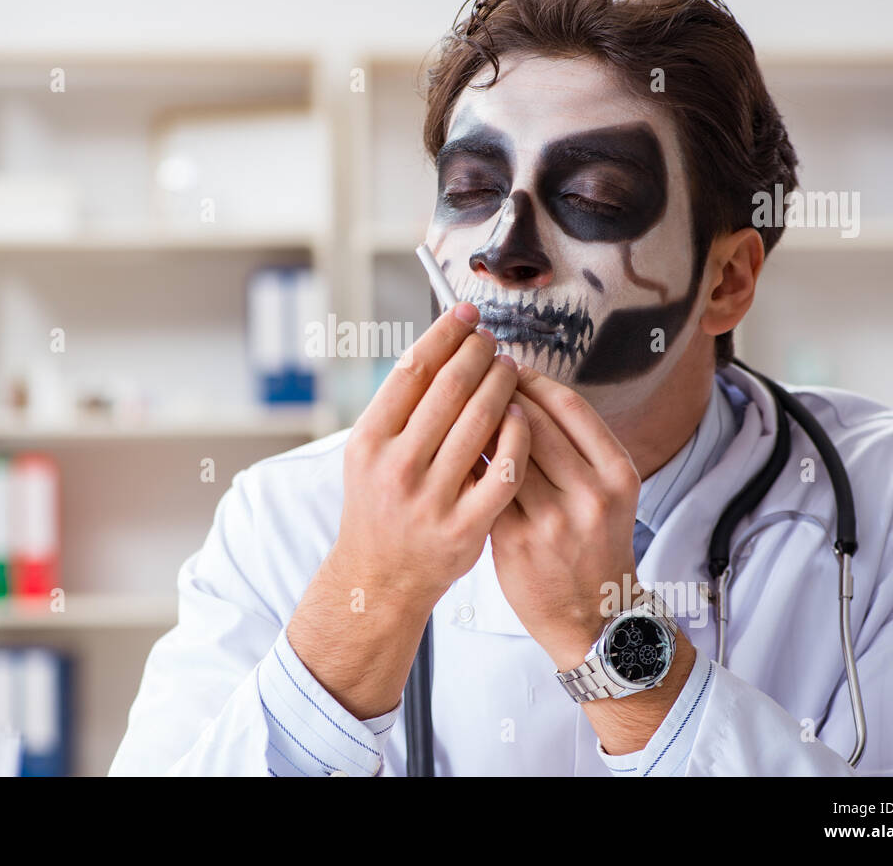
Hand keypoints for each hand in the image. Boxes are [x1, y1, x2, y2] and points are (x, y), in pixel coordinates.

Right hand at [286, 301, 529, 718]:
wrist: (380, 577)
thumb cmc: (379, 504)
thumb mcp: (369, 453)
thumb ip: (399, 407)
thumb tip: (439, 345)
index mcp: (369, 441)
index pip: (412, 369)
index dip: (444, 334)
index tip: (466, 314)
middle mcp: (397, 467)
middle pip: (450, 387)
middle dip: (479, 353)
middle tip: (493, 338)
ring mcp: (432, 499)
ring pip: (481, 420)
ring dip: (502, 383)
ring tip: (509, 367)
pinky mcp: (466, 526)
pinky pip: (506, 467)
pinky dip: (518, 433)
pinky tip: (523, 414)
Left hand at [488, 362, 640, 670]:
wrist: (592, 617)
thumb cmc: (593, 546)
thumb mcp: (609, 492)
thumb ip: (577, 447)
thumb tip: (525, 390)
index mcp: (617, 473)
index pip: (569, 406)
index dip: (534, 379)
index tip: (510, 367)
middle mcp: (590, 494)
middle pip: (535, 422)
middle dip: (499, 393)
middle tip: (474, 377)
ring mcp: (553, 520)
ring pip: (506, 452)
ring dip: (478, 423)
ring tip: (460, 406)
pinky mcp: (517, 542)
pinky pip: (487, 487)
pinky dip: (471, 462)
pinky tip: (454, 448)